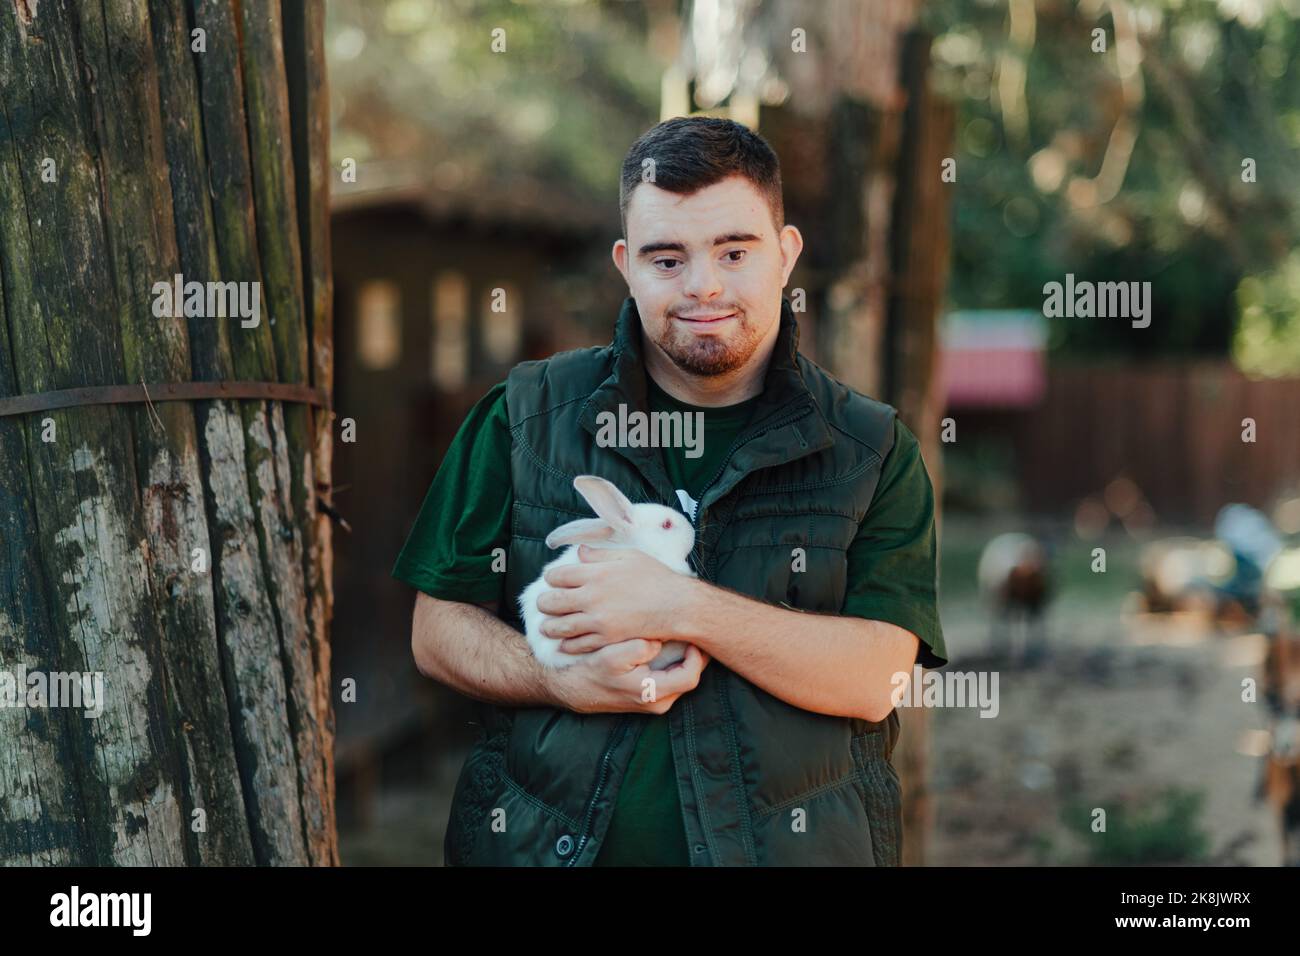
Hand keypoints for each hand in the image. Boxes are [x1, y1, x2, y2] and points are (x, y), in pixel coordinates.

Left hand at [537, 545, 693, 652]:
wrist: (676, 606)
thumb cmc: (656, 577)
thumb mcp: (629, 556)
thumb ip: (600, 554)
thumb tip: (579, 552)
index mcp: (595, 573)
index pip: (556, 576)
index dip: (552, 578)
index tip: (554, 581)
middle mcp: (591, 596)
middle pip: (550, 602)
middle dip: (544, 603)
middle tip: (545, 604)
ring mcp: (597, 620)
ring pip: (559, 627)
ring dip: (549, 626)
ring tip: (548, 626)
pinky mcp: (605, 639)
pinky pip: (576, 645)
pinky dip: (567, 644)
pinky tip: (566, 642)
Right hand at [549, 640, 710, 714]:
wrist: (573, 689)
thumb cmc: (592, 672)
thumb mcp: (612, 656)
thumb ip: (640, 648)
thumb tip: (661, 639)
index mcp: (653, 693)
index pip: (690, 676)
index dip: (697, 655)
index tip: (691, 636)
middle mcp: (658, 702)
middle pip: (690, 677)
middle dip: (695, 654)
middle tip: (693, 631)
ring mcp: (654, 701)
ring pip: (681, 678)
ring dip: (685, 658)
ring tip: (684, 635)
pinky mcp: (649, 696)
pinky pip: (671, 678)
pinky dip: (674, 662)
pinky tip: (669, 645)